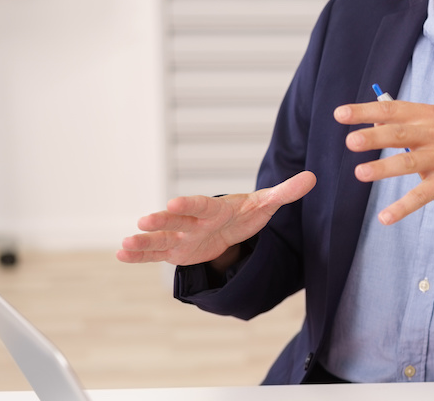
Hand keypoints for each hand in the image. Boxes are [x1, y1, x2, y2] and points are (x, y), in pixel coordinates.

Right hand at [116, 171, 316, 266]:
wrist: (234, 226)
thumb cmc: (248, 212)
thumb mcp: (267, 204)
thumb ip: (286, 192)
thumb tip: (313, 177)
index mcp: (216, 208)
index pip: (202, 205)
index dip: (189, 205)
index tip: (174, 203)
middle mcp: (194, 220)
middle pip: (177, 220)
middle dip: (161, 221)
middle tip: (143, 221)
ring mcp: (182, 236)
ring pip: (162, 239)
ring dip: (144, 242)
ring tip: (123, 246)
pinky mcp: (176, 250)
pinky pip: (156, 254)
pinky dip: (140, 255)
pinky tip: (120, 255)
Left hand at [334, 99, 433, 224]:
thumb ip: (413, 117)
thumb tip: (376, 119)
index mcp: (429, 115)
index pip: (392, 109)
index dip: (365, 111)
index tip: (340, 114)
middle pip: (399, 133)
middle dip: (374, 137)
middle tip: (350, 141)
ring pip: (409, 162)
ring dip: (384, 169)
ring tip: (360, 173)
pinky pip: (422, 196)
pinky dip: (403, 207)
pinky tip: (385, 217)